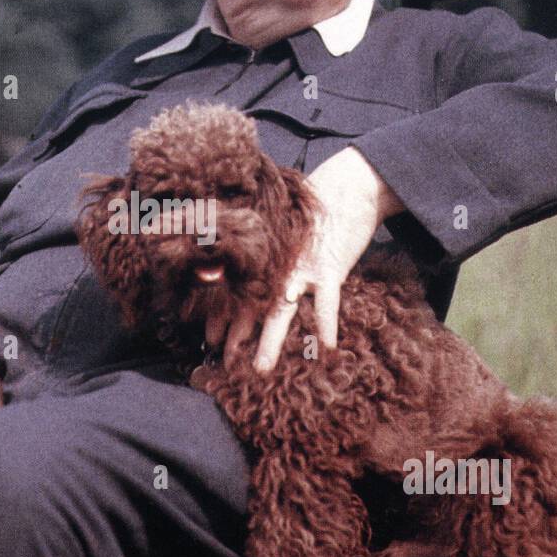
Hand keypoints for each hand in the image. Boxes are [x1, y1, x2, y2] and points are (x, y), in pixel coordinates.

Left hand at [212, 148, 404, 371]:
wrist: (349, 187)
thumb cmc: (317, 211)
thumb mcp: (288, 229)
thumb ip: (273, 252)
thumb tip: (256, 272)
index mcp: (267, 257)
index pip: (237, 290)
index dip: (221, 314)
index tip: (208, 336)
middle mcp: (278, 265)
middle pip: (252, 305)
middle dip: (237, 333)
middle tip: (222, 359)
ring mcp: (303, 268)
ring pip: (281, 309)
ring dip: (270, 340)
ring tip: (261, 369)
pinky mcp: (331, 266)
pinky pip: (327, 301)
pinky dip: (326, 323)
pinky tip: (326, 346)